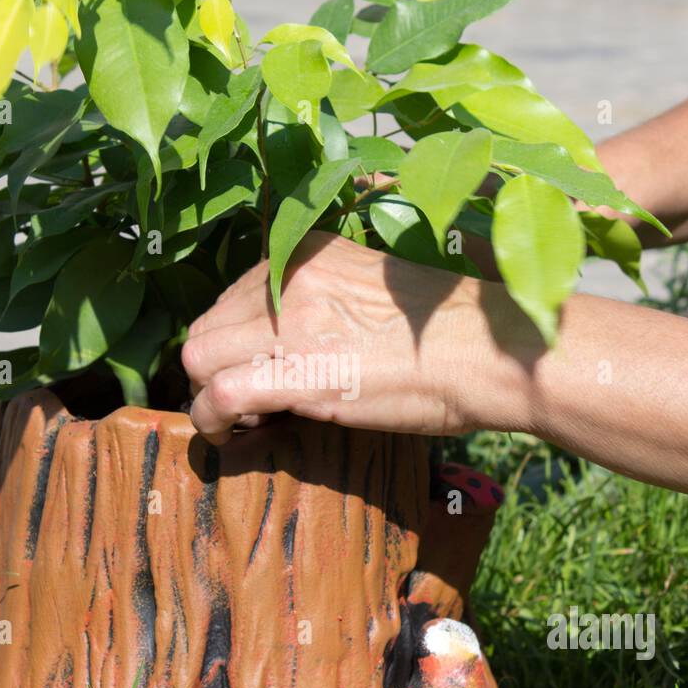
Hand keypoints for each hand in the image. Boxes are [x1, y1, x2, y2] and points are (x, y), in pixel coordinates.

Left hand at [182, 232, 502, 443]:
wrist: (488, 350)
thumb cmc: (448, 329)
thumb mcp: (376, 285)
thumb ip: (328, 293)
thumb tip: (299, 332)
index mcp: (307, 252)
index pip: (235, 293)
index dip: (238, 337)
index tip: (261, 365)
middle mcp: (289, 277)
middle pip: (208, 324)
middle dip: (216, 366)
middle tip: (248, 400)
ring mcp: (290, 323)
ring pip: (199, 356)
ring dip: (208, 394)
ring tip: (241, 420)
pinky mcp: (298, 373)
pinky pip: (219, 395)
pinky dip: (211, 421)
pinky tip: (228, 436)